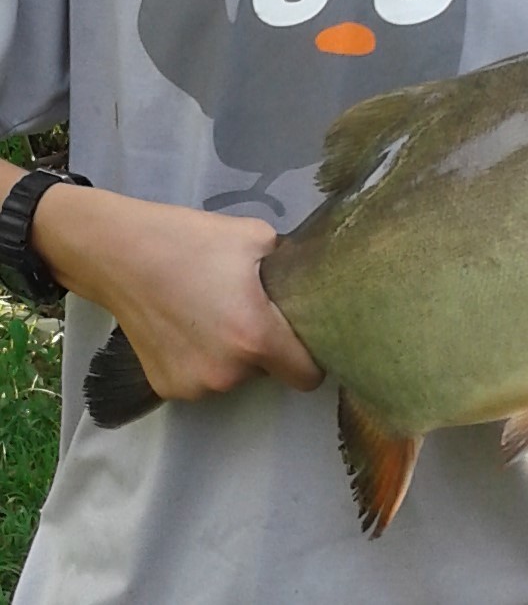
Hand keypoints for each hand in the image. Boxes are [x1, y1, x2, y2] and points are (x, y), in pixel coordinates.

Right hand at [34, 185, 324, 400]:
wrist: (115, 253)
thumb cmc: (190, 241)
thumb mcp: (257, 238)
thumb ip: (292, 266)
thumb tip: (311, 281)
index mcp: (256, 338)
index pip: (308, 376)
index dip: (311, 358)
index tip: (303, 339)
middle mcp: (228, 373)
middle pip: (271, 373)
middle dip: (267, 349)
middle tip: (246, 311)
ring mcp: (195, 386)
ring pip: (237, 378)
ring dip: (234, 357)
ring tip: (211, 316)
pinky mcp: (168, 390)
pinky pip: (205, 381)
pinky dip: (203, 362)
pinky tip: (186, 329)